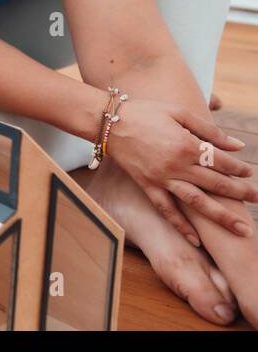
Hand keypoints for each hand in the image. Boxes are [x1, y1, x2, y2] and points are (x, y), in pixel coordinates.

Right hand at [106, 97, 256, 238]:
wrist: (108, 121)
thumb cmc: (145, 112)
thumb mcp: (178, 112)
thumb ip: (208, 130)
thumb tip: (237, 146)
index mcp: (186, 144)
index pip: (221, 161)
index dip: (239, 168)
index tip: (250, 173)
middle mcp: (176, 165)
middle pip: (215, 184)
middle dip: (240, 193)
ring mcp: (161, 178)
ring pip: (197, 202)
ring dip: (221, 217)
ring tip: (241, 230)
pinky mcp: (147, 186)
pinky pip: (167, 210)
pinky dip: (182, 226)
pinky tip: (196, 239)